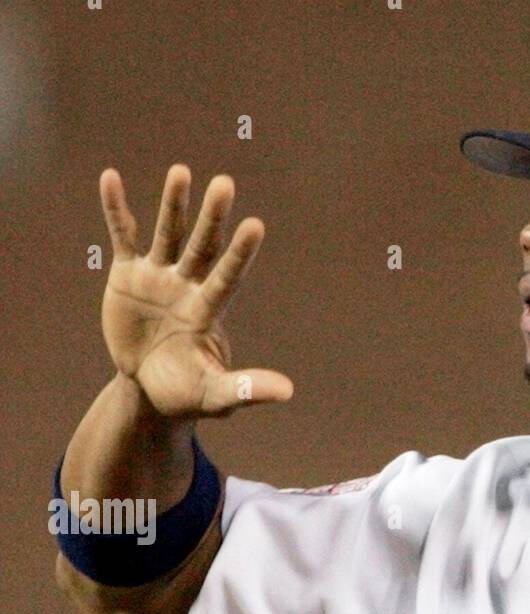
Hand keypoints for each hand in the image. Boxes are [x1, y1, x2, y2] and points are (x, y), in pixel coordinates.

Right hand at [98, 164, 293, 417]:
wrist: (147, 389)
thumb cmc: (187, 393)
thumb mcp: (216, 395)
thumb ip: (246, 389)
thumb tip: (288, 392)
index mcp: (207, 312)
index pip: (227, 277)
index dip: (239, 253)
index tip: (255, 225)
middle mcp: (187, 287)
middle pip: (202, 247)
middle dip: (212, 217)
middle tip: (225, 183)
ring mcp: (158, 277)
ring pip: (168, 234)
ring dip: (174, 204)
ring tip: (181, 171)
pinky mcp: (128, 275)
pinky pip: (123, 236)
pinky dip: (116, 208)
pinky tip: (110, 177)